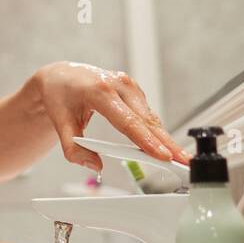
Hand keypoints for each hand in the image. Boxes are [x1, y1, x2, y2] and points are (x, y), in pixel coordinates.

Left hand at [31, 62, 189, 172]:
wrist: (61, 75)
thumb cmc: (59, 95)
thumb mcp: (59, 122)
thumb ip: (73, 148)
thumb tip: (95, 166)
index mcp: (99, 91)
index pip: (127, 121)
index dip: (147, 141)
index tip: (163, 155)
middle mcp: (118, 84)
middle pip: (146, 120)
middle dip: (167, 143)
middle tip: (184, 162)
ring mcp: (128, 85)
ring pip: (150, 117)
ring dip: (166, 138)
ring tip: (181, 158)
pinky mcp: (133, 90)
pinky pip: (147, 113)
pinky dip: (157, 130)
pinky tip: (165, 146)